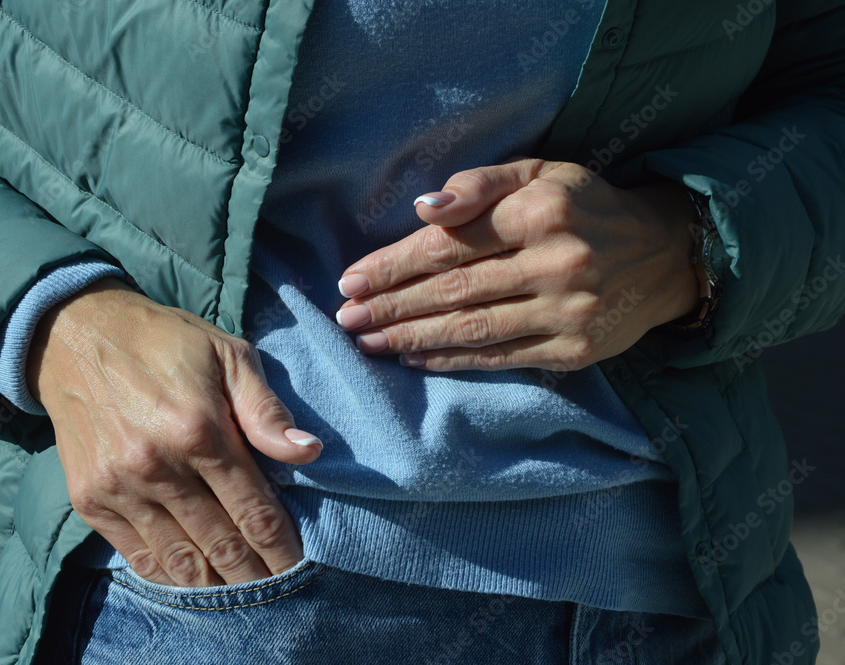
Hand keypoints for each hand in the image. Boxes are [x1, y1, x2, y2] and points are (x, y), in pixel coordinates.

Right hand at [27, 277, 322, 585]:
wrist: (77, 336)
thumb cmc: (165, 343)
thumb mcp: (228, 355)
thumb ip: (266, 409)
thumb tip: (309, 451)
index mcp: (199, 431)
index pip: (253, 510)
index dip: (281, 547)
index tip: (300, 566)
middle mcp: (157, 467)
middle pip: (221, 545)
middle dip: (255, 576)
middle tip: (279, 592)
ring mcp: (119, 488)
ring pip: (180, 561)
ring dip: (215, 585)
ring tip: (241, 596)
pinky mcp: (90, 499)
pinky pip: (137, 556)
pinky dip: (169, 575)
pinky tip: (193, 581)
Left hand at [335, 158, 700, 371]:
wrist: (666, 253)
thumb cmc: (585, 206)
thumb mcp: (539, 173)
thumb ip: (479, 183)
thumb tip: (425, 209)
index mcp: (539, 212)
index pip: (448, 244)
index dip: (393, 265)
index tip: (350, 281)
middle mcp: (555, 263)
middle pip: (452, 290)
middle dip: (391, 306)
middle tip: (346, 317)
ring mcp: (568, 313)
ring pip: (471, 329)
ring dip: (410, 338)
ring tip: (369, 341)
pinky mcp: (575, 351)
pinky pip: (500, 358)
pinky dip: (452, 360)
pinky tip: (415, 359)